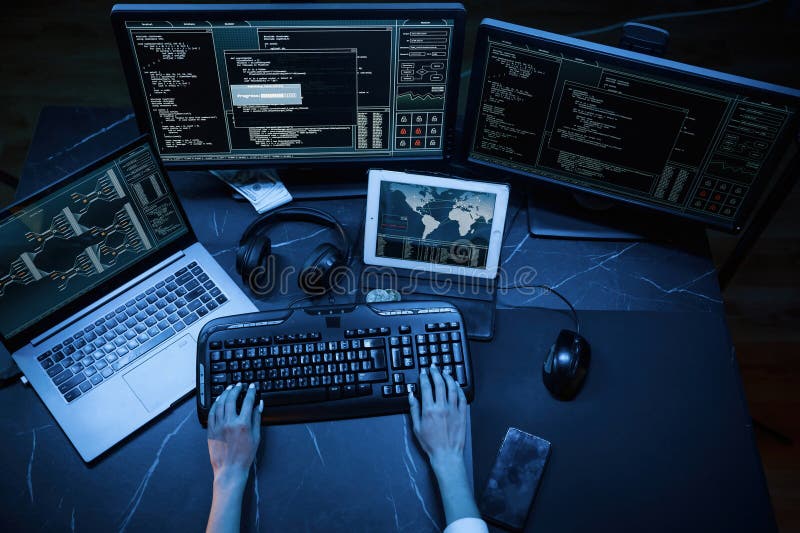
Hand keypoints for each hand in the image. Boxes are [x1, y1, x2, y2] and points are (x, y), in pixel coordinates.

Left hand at [207, 382, 262, 488]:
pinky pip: (212, 413)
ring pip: (220, 403)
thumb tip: (259, 405)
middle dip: (236, 389)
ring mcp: (219, 426)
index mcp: (243, 424)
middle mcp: (230, 422)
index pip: (248, 401)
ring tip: (229, 389)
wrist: (230, 469)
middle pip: (232, 399)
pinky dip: (215, 404)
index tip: (252, 387)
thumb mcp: (256, 437)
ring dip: (225, 393)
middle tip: (239, 385)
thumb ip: (257, 419)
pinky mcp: (211, 430)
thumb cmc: (244, 456)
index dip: (251, 392)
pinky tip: (219, 400)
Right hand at [409, 364, 479, 526]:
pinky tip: (456, 384)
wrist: (446, 454)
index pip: (426, 387)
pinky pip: (461, 397)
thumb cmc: (430, 443)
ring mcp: (454, 409)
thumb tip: (411, 395)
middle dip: (436, 372)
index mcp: (429, 410)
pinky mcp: (462, 414)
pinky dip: (458, 388)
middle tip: (434, 367)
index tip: (424, 372)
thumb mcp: (416, 427)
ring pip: (452, 388)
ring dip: (448, 377)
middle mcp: (442, 407)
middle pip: (439, 383)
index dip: (424, 377)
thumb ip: (414, 409)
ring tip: (445, 371)